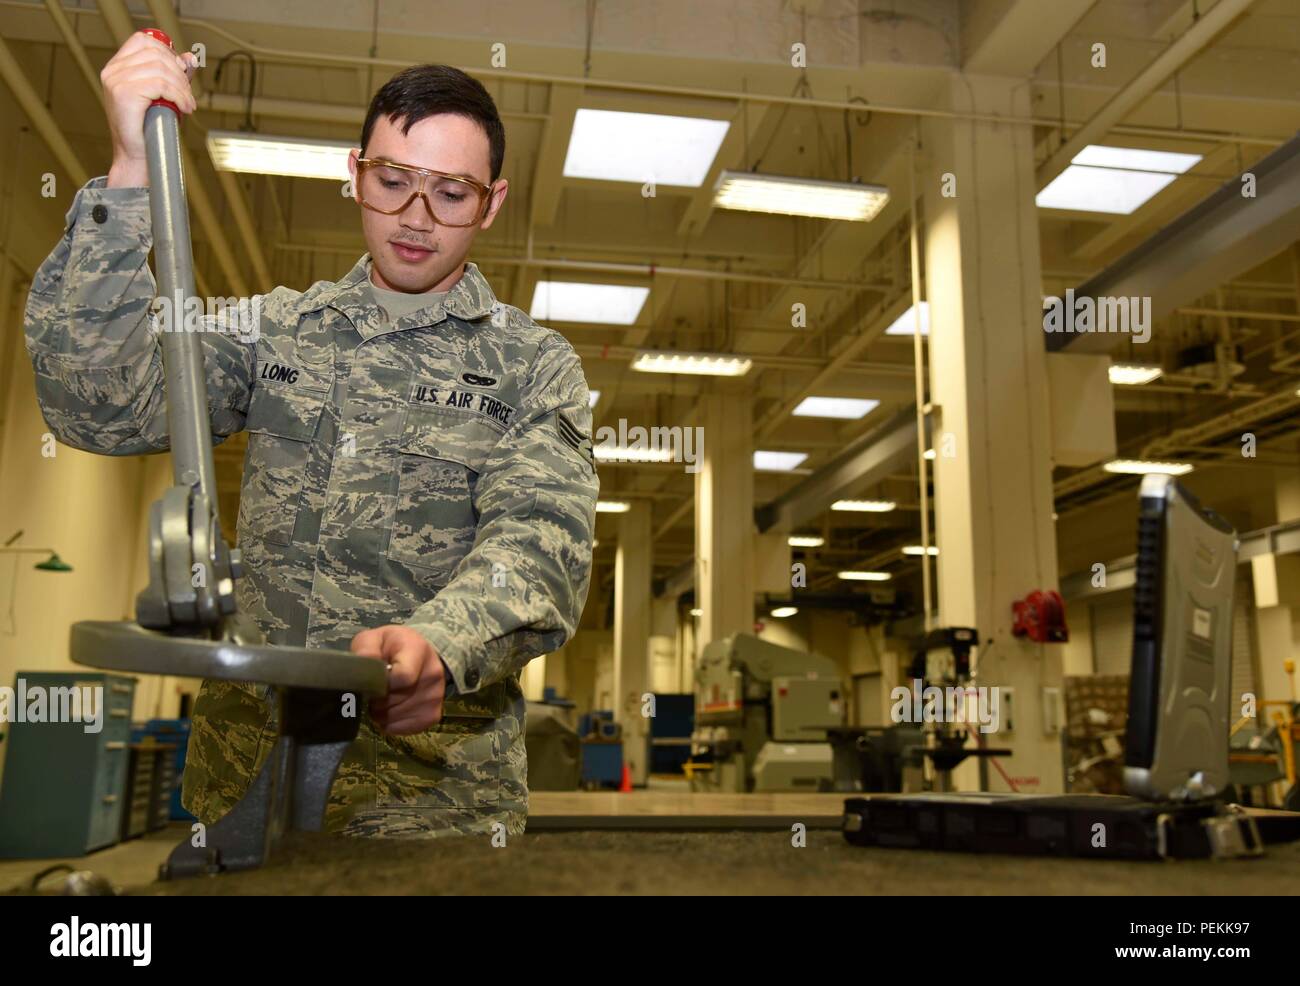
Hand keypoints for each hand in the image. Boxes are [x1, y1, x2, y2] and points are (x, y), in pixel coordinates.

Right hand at [101, 31, 198, 187]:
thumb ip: (174, 75)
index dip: (167, 52)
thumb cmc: (148, 128)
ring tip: (188, 103)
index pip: (143, 41)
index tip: (180, 71)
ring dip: (182, 87)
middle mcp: (113, 71)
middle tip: (188, 94)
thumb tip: (190, 57)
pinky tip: (185, 107)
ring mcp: (116, 81)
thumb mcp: (162, 95)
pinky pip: (160, 85)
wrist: (136, 156)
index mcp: (117, 67)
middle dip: (179, 73)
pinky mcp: (124, 94)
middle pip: (156, 54)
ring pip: (160, 69)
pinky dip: (179, 95)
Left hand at [350, 625, 445, 734]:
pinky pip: (401, 728)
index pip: (402, 677)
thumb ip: (366, 649)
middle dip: (377, 698)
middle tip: (375, 687)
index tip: (374, 678)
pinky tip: (391, 708)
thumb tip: (362, 665)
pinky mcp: (433, 715)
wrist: (418, 654)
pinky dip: (390, 723)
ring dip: (381, 712)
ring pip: (394, 717)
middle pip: (395, 700)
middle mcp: (433, 674)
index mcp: (418, 650)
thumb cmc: (391, 647)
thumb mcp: (374, 638)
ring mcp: (435, 697)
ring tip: (382, 697)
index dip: (381, 683)